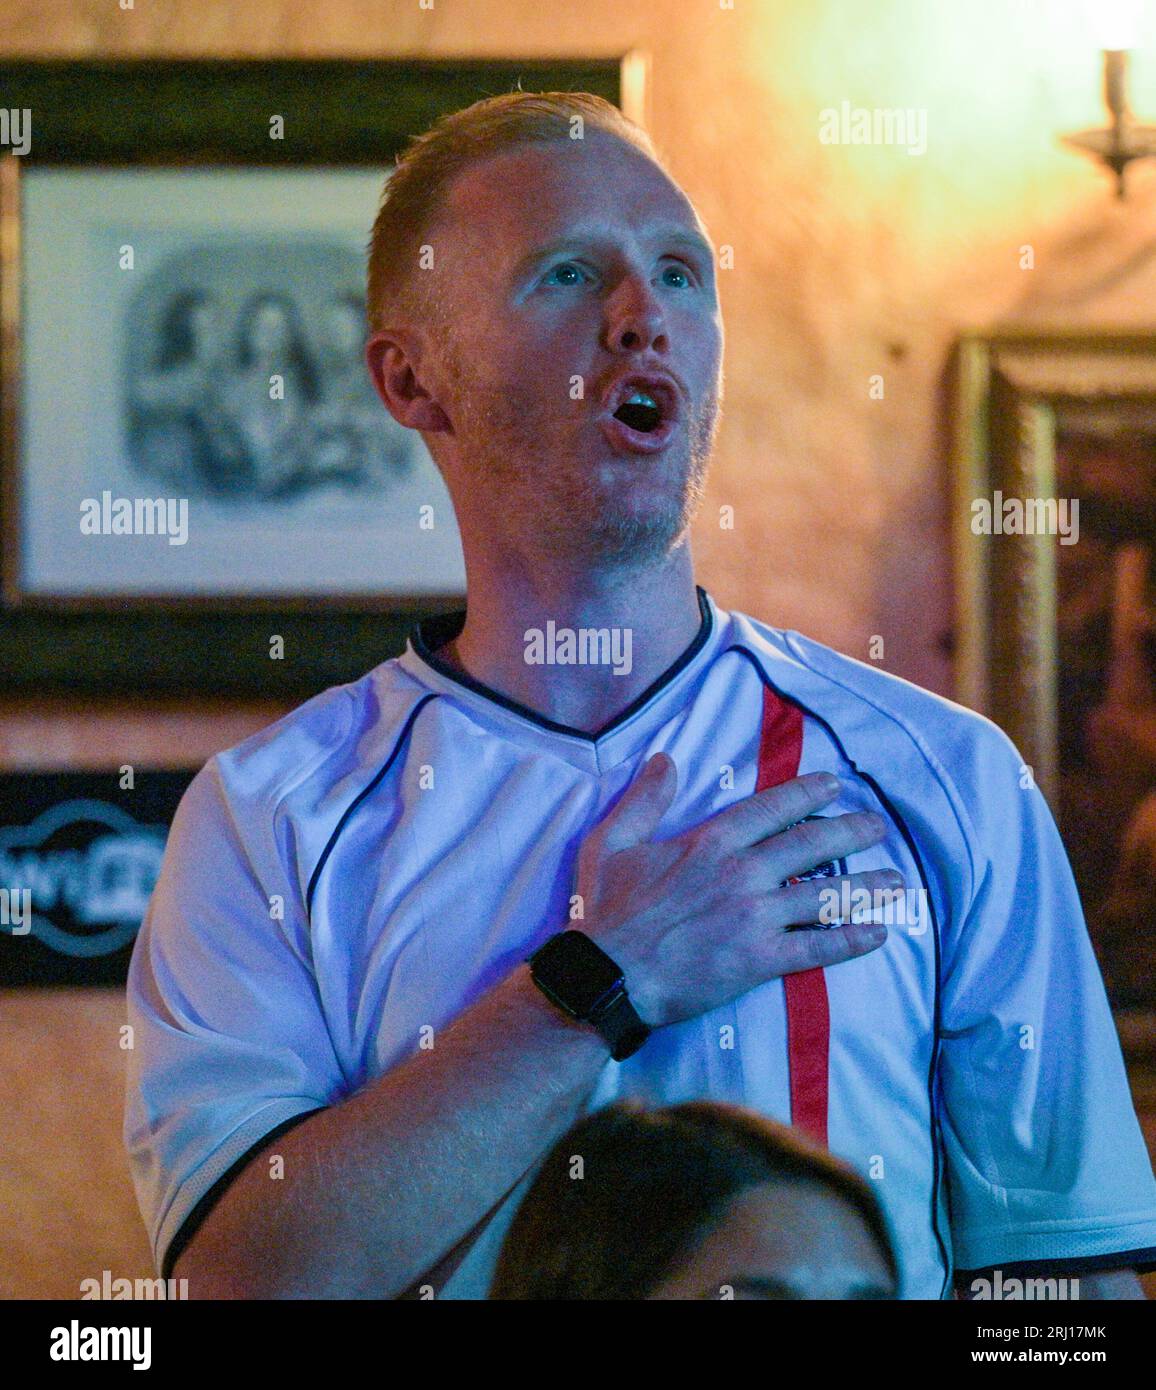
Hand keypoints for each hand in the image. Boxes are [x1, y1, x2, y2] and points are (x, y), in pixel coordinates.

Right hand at [577, 752, 899, 1026]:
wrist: (609, 975)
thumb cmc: (607, 911)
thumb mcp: (613, 842)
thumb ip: (644, 799)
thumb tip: (664, 759)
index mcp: (710, 841)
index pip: (773, 808)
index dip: (809, 793)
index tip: (836, 785)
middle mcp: (742, 872)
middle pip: (812, 844)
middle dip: (851, 831)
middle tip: (879, 827)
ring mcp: (755, 916)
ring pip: (825, 894)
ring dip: (866, 886)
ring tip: (896, 881)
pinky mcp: (760, 958)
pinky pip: (818, 947)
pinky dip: (852, 940)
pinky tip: (879, 934)